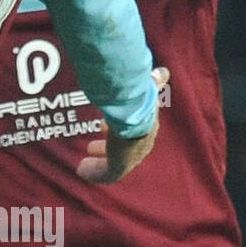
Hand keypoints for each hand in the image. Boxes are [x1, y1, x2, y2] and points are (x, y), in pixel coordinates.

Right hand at [76, 66, 168, 182]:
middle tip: (92, 147)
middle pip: (124, 152)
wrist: (133, 116)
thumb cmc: (137, 101)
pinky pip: (106, 174)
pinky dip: (94, 173)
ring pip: (114, 164)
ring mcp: (130, 158)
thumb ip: (152, 82)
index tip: (102, 127)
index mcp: (146, 129)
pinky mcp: (119, 167)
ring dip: (100, 163)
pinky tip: (82, 170)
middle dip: (107, 150)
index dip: (117, 132)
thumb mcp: (145, 89)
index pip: (134, 135)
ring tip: (85, 161)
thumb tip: (164, 72)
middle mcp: (140, 145)